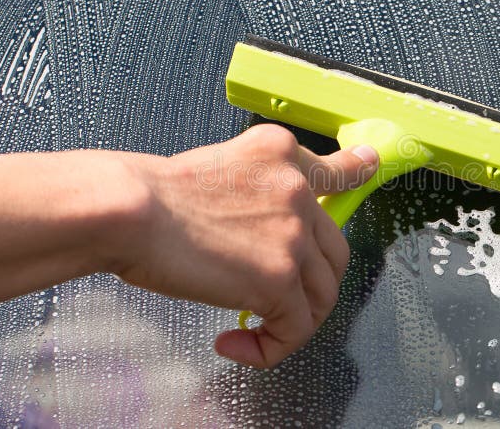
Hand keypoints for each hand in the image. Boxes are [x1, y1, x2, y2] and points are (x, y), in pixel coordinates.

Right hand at [114, 124, 378, 367]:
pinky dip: (269, 347)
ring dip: (293, 321)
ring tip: (256, 329)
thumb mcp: (214, 166)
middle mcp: (297, 188)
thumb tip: (261, 232)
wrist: (129, 210)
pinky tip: (234, 342)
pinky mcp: (279, 277)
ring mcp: (293, 233)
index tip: (370, 163)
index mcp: (278, 153)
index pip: (333, 168)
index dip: (356, 171)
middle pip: (335, 250)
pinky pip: (295, 328)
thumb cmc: (151, 194)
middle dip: (314, 283)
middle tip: (284, 299)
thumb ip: (252, 189)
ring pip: (322, 294)